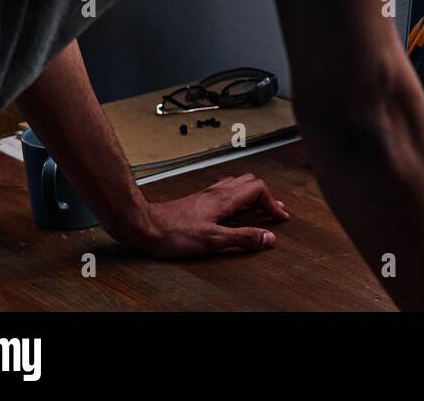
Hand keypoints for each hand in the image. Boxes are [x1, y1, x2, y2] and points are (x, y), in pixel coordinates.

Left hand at [112, 173, 289, 257]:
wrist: (144, 226)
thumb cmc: (174, 234)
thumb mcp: (213, 240)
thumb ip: (243, 238)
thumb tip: (268, 238)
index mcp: (224, 199)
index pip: (258, 189)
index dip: (272, 203)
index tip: (279, 217)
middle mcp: (217, 193)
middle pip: (249, 183)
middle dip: (264, 196)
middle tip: (272, 211)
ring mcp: (206, 196)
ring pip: (236, 186)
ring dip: (250, 196)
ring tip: (256, 209)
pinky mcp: (196, 202)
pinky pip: (223, 192)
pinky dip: (235, 198)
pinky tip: (229, 210)